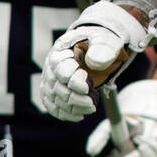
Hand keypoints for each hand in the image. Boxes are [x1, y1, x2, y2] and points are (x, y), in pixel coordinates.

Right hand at [38, 1, 152, 121]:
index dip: (73, 80)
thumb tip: (94, 62)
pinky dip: (64, 114)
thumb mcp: (105, 40)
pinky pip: (52, 106)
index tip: (87, 87)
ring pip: (54, 98)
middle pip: (56, 86)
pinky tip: (79, 116)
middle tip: (92, 103)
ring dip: (72, 108)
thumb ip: (102, 48)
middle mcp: (52, 65)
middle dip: (75, 98)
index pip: (60, 68)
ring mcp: (50, 79)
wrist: (95, 49)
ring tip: (90, 108)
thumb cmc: (99, 44)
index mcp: (62, 49)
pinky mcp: (53, 91)